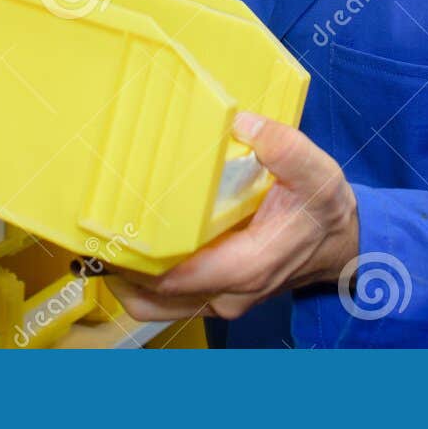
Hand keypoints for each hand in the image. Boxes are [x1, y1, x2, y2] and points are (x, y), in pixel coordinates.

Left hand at [104, 112, 358, 321]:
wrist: (339, 243)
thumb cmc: (323, 210)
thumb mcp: (318, 172)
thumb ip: (285, 147)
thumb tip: (243, 123)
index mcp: (250, 264)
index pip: (183, 276)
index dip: (141, 261)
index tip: (109, 234)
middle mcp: (230, 292)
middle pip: (156, 297)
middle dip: (119, 269)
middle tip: (88, 232)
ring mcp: (219, 300)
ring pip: (155, 306)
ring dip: (123, 279)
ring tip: (97, 240)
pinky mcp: (213, 296)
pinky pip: (165, 300)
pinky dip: (141, 281)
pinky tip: (126, 248)